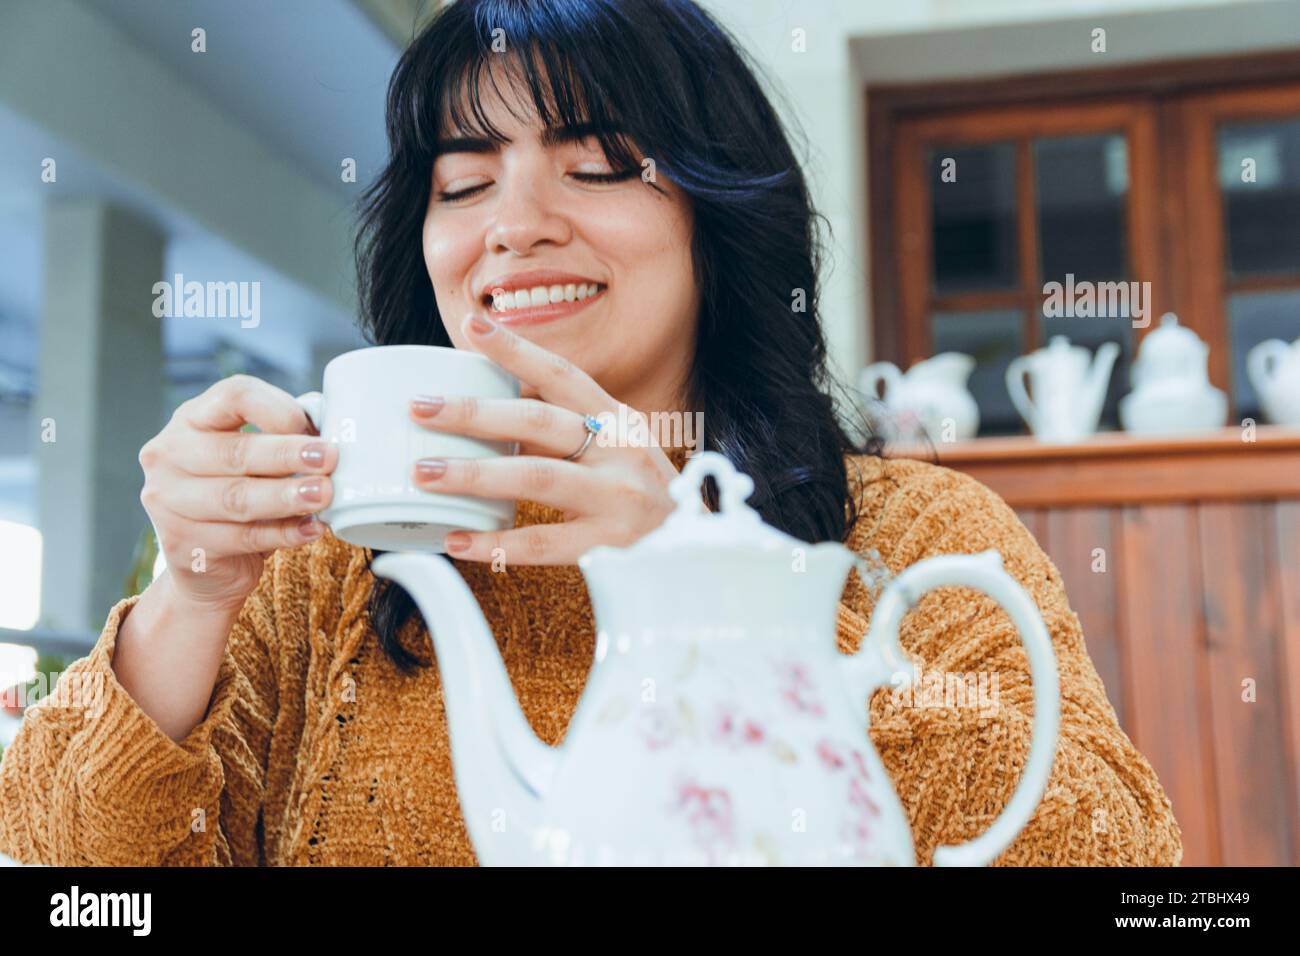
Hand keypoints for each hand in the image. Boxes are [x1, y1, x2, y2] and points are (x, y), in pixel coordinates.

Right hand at [137, 374, 337, 610]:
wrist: (207, 566)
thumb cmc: (241, 495)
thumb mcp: (255, 459)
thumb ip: (283, 439)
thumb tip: (334, 433)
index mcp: (192, 419)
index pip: (233, 396)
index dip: (278, 410)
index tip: (313, 429)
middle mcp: (169, 454)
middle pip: (233, 451)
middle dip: (286, 455)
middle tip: (329, 459)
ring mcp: (168, 501)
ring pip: (236, 498)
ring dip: (286, 496)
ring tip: (324, 495)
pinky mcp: (182, 545)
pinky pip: (242, 538)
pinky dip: (283, 533)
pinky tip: (311, 528)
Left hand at [407, 311, 680, 563]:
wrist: (700, 555)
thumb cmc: (643, 499)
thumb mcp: (618, 452)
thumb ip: (566, 433)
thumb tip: (488, 413)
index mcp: (618, 421)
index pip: (562, 374)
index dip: (516, 348)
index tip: (471, 325)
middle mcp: (620, 452)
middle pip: (539, 421)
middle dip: (474, 412)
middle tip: (419, 407)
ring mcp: (618, 500)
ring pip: (538, 477)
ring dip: (475, 474)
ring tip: (424, 473)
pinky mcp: (611, 547)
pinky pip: (544, 543)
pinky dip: (495, 543)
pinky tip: (456, 539)